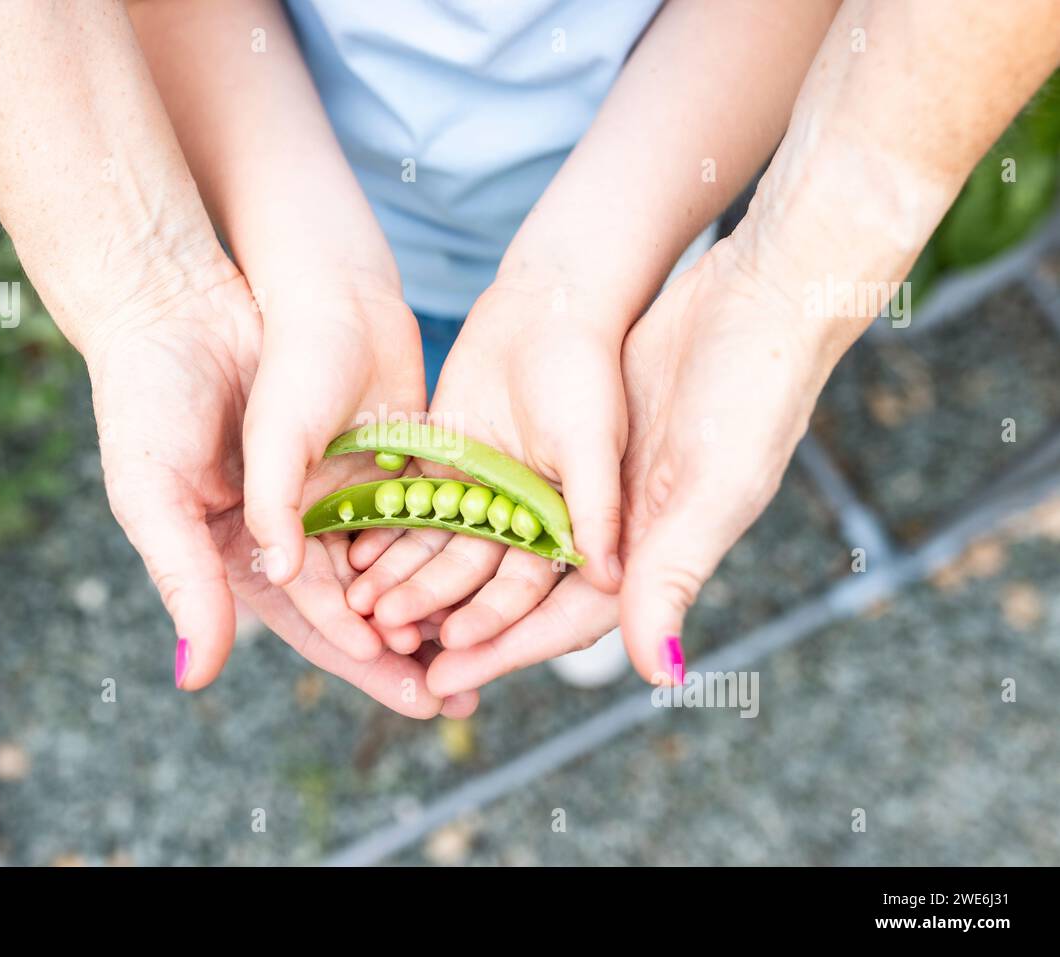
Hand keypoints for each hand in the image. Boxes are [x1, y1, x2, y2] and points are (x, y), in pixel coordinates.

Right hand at [82, 262, 474, 717]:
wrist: (174, 300)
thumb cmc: (147, 398)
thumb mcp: (155, 493)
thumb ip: (184, 576)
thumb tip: (198, 676)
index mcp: (239, 553)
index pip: (310, 622)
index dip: (361, 660)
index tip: (415, 693)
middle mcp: (290, 529)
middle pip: (363, 602)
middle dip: (411, 645)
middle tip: (466, 689)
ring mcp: (330, 484)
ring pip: (394, 554)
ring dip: (436, 593)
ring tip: (488, 631)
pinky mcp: (361, 441)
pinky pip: (409, 491)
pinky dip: (443, 525)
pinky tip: (486, 552)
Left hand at [344, 277, 627, 651]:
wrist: (552, 305)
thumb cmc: (590, 371)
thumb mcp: (596, 440)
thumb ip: (598, 507)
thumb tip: (609, 583)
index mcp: (585, 537)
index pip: (543, 605)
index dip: (499, 634)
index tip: (453, 655)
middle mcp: (536, 530)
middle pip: (483, 587)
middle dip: (436, 611)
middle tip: (389, 635)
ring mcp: (492, 501)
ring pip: (446, 554)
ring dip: (407, 581)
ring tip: (362, 606)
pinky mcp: (456, 469)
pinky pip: (420, 512)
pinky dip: (392, 533)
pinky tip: (357, 554)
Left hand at [426, 239, 842, 693]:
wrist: (750, 297)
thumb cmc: (751, 397)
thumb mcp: (712, 487)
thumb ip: (673, 573)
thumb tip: (656, 673)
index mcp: (647, 554)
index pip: (565, 618)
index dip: (505, 646)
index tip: (445, 670)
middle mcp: (605, 527)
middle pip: (515, 587)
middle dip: (453, 614)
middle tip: (388, 635)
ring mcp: (572, 480)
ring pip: (489, 536)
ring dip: (432, 564)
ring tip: (370, 588)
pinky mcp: (549, 435)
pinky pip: (483, 479)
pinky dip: (437, 501)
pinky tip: (386, 515)